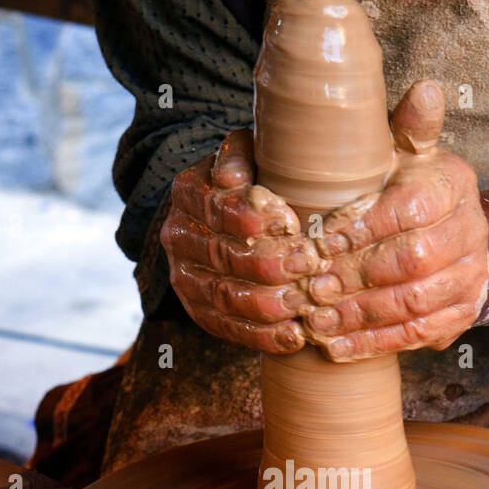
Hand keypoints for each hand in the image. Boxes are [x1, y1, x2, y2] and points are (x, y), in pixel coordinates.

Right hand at [160, 129, 318, 352]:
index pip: (217, 207)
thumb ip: (242, 154)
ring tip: (304, 303)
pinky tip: (293, 337)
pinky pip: (227, 328)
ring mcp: (185, 277)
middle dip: (269, 264)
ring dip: (268, 305)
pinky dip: (261, 337)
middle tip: (309, 265)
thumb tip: (232, 176)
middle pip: (222, 255)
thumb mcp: (250, 152)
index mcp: (189, 191)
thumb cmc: (257, 178)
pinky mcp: (199, 310)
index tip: (291, 223)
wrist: (230, 215)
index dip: (253, 218)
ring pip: (223, 296)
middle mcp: (179, 235)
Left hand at [301, 81, 488, 360]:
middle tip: (310, 285)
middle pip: (413, 261)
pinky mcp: (460, 316)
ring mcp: (469, 278)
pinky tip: (335, 346)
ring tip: (316, 318)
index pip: (410, 208)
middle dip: (356, 276)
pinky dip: (372, 344)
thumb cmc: (409, 188)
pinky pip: (417, 336)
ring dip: (359, 315)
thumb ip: (406, 127)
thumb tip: (425, 90)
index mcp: (454, 185)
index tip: (319, 239)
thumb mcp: (406, 151)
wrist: (451, 234)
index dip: (363, 227)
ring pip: (414, 304)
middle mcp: (470, 232)